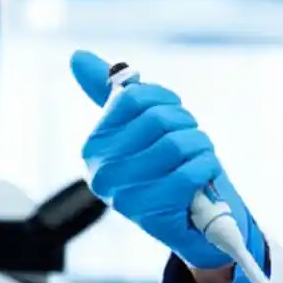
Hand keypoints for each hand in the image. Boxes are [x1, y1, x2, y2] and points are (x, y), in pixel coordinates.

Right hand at [71, 50, 259, 270]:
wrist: (195, 225)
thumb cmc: (169, 170)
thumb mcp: (141, 129)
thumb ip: (115, 95)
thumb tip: (77, 57)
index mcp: (95, 147)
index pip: (134, 98)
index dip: (165, 100)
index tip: (175, 114)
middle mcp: (101, 172)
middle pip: (157, 120)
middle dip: (186, 126)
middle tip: (190, 144)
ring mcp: (124, 197)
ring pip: (177, 145)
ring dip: (201, 149)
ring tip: (197, 162)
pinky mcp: (151, 216)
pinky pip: (189, 173)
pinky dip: (206, 170)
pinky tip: (202, 179)